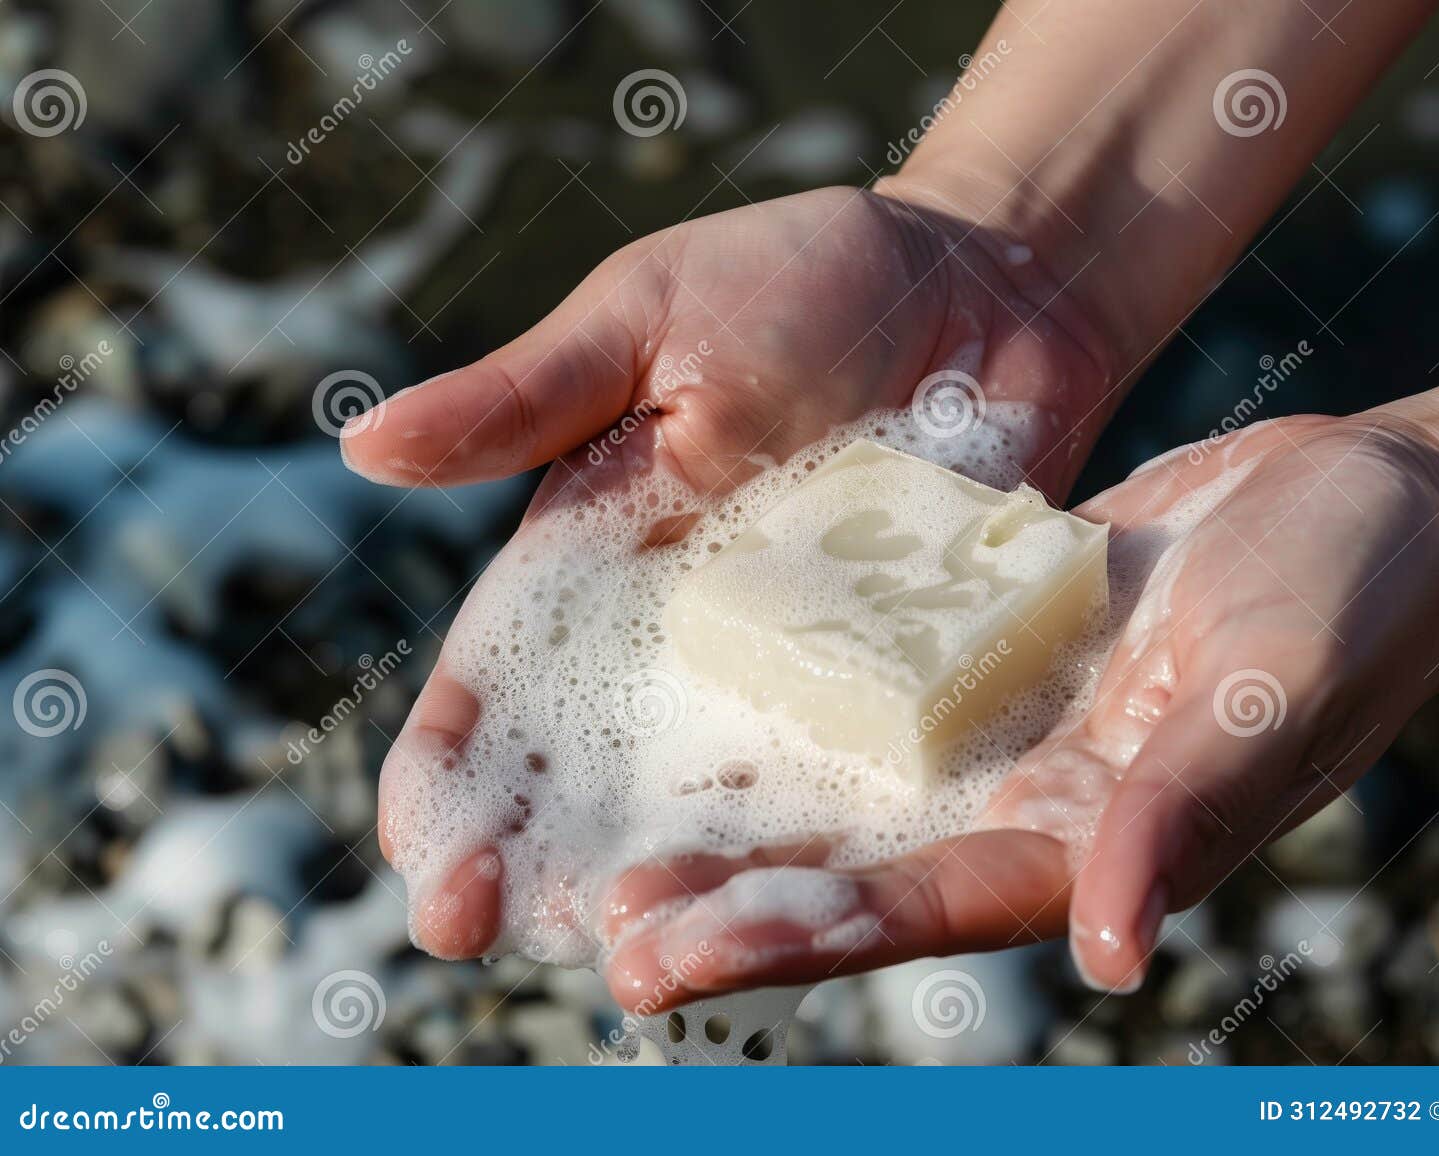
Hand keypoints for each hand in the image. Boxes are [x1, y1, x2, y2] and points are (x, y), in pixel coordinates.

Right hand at [344, 184, 1117, 958]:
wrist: (991, 283)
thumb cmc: (804, 277)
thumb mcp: (648, 321)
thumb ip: (527, 398)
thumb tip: (359, 447)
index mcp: (598, 547)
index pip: (503, 671)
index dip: (452, 759)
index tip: (413, 849)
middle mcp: (684, 630)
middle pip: (590, 761)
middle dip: (527, 847)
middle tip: (470, 936)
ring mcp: (794, 664)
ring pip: (711, 793)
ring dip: (661, 876)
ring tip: (614, 959)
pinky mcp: (903, 678)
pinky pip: (850, 773)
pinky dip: (812, 844)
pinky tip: (783, 918)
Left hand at [605, 412, 1438, 1006]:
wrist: (1371, 501)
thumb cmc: (1355, 599)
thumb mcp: (1278, 699)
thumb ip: (1189, 817)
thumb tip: (1115, 951)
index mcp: (1097, 840)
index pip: (929, 908)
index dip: (800, 937)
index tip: (671, 957)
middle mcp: (1035, 798)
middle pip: (864, 869)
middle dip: (737, 903)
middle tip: (600, 930)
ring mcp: (1011, 725)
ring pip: (856, 785)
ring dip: (746, 816)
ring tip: (617, 841)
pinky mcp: (994, 647)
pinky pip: (882, 675)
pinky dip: (801, 691)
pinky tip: (708, 688)